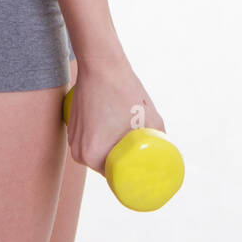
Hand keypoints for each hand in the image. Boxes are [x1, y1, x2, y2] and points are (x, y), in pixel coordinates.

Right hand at [66, 58, 165, 176]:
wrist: (101, 64)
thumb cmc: (126, 91)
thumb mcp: (151, 118)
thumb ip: (160, 138)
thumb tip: (169, 151)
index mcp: (92, 155)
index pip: (114, 177)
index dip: (129, 177)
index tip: (143, 170)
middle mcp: (78, 151)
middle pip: (106, 166)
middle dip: (122, 161)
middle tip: (139, 149)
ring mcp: (73, 138)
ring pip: (98, 152)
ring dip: (111, 148)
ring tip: (126, 133)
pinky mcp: (72, 124)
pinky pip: (90, 140)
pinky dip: (102, 137)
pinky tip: (112, 126)